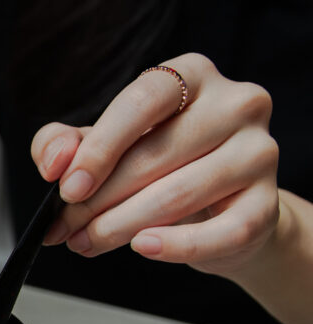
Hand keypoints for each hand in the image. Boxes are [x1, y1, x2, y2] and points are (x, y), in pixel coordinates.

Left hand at [30, 53, 279, 277]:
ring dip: (120, 226)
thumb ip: (66, 144)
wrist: (223, 211)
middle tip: (65, 226)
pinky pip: (220, 232)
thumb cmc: (160, 166)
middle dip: (98, 199)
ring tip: (87, 242)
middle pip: (154, 155)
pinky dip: (175, 246)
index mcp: (191, 75)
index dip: (100, 147)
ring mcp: (259, 152)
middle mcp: (234, 104)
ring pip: (178, 194)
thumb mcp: (104, 145)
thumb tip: (55, 163)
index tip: (68, 187)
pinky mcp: (268, 204)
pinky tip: (142, 247)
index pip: (142, 100)